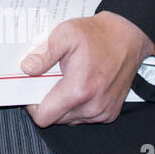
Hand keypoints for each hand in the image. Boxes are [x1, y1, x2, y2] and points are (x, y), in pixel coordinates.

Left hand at [23, 10, 154, 126]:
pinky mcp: (110, 113)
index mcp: (79, 90)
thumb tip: (27, 68)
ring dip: (63, 104)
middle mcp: (92, 107)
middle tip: (50, 79)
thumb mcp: (65, 34)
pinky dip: (78, 105)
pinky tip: (80, 86)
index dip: (33, 105)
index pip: (44, 117)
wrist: (127, 37)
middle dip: (48, 101)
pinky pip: (84, 117)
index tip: (33, 89)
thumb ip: (44, 54)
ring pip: (69, 120)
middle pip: (55, 119)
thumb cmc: (97, 35)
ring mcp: (103, 112)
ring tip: (67, 80)